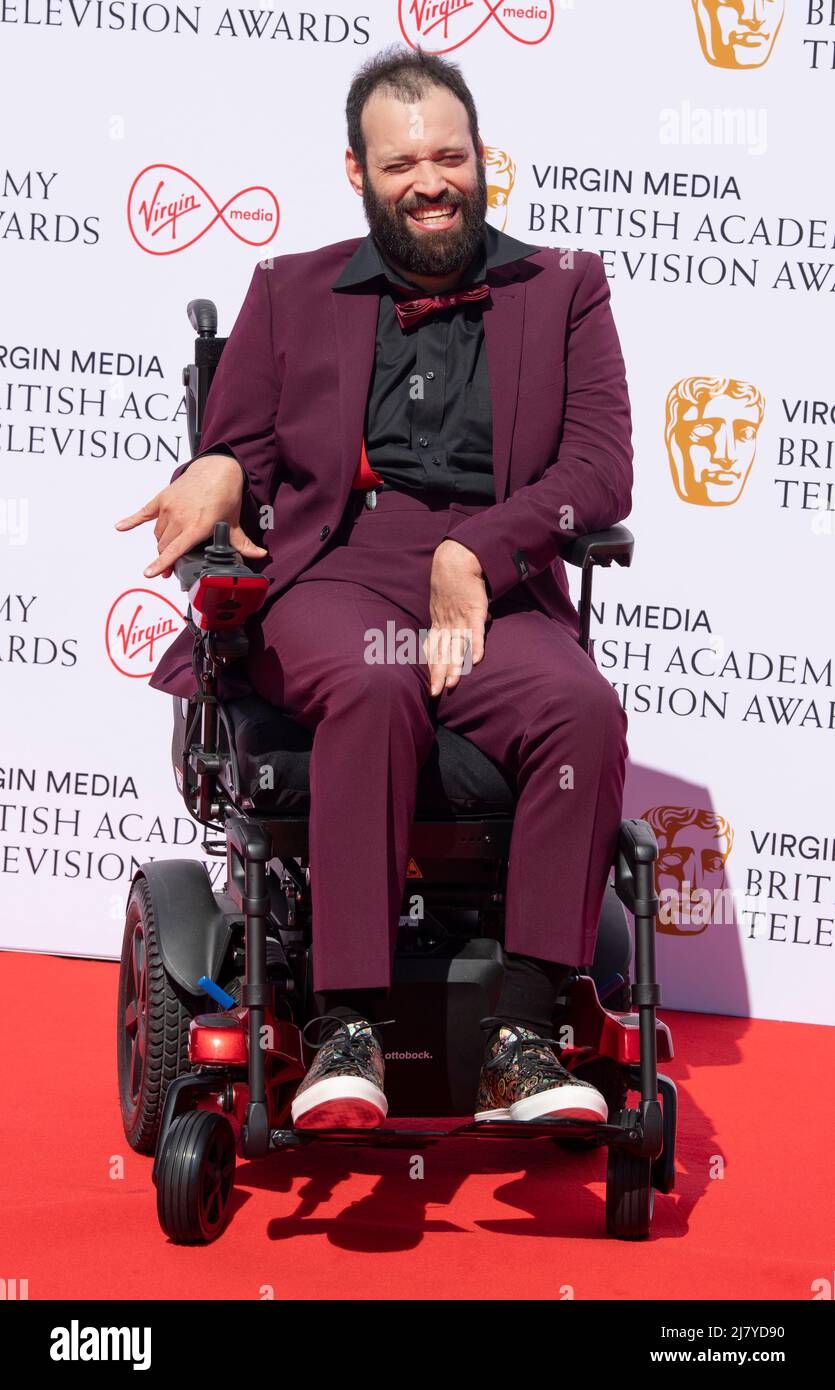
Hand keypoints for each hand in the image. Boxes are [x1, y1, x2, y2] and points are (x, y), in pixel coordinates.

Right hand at [115, 454, 267, 578]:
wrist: (217, 469)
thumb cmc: (225, 497)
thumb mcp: (234, 523)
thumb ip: (243, 544)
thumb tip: (259, 557)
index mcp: (197, 527)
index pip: (175, 550)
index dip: (162, 564)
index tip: (151, 574)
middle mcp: (180, 517)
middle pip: (164, 546)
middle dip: (165, 559)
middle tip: (170, 569)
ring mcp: (169, 507)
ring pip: (158, 535)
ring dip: (162, 544)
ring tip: (169, 549)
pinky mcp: (162, 498)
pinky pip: (143, 513)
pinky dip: (131, 521)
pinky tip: (120, 527)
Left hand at [424, 539, 487, 694]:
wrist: (458, 559)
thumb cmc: (452, 582)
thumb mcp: (445, 604)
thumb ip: (451, 621)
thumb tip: (460, 633)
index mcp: (439, 623)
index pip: (434, 650)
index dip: (432, 669)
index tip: (431, 687)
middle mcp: (447, 624)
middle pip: (443, 653)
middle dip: (439, 674)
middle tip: (436, 694)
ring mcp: (460, 618)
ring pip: (456, 647)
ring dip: (454, 666)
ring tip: (453, 684)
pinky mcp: (474, 610)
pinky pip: (475, 631)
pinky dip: (475, 646)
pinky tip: (475, 660)